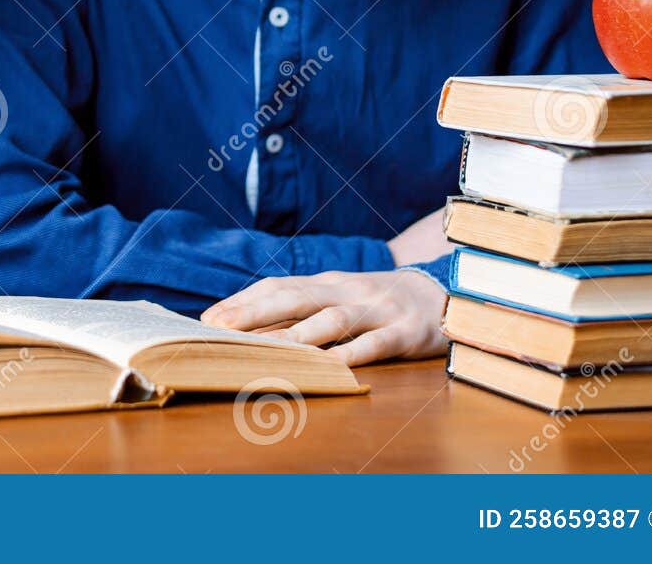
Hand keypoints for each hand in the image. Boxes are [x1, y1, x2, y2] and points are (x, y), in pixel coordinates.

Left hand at [201, 269, 448, 365]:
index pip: (278, 287)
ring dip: (298, 334)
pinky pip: (375, 343)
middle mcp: (346, 291)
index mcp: (326, 283)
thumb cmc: (378, 302)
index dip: (243, 301)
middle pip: (296, 298)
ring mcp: (376, 309)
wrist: (443, 293)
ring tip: (267, 348)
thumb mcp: (339, 297)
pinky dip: (353, 353)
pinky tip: (332, 366)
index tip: (208, 318)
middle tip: (222, 330)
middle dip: (255, 313)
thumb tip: (247, 324)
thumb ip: (302, 307)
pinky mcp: (404, 331)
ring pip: (332, 320)